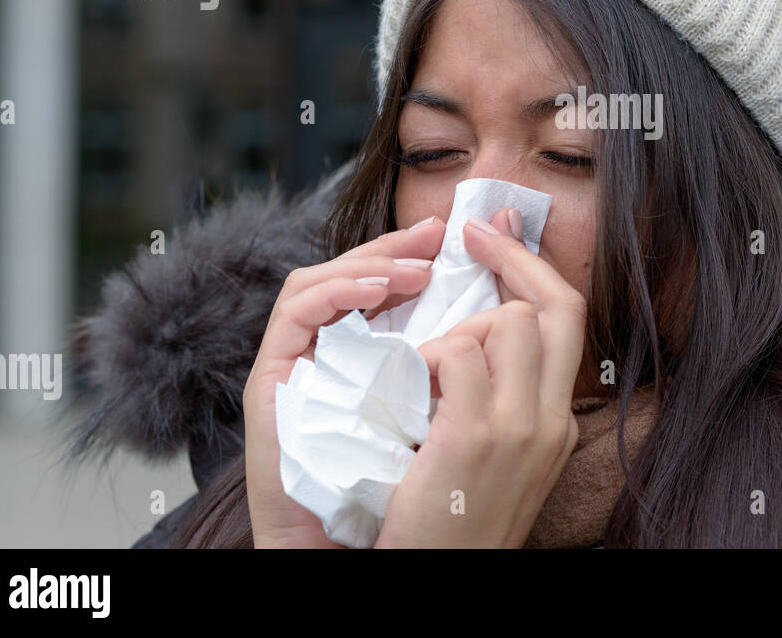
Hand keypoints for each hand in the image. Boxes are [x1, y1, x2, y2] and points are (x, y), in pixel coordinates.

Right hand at [243, 216, 446, 547]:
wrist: (348, 551)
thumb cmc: (402, 494)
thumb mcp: (450, 419)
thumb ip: (464, 369)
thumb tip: (511, 317)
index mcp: (368, 358)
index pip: (388, 285)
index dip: (425, 255)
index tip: (475, 237)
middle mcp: (329, 353)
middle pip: (356, 272)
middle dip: (402, 245)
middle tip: (442, 230)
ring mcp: (298, 362)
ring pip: (322, 278)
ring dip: (373, 262)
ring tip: (415, 264)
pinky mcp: (271, 377)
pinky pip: (297, 309)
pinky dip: (338, 290)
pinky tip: (378, 290)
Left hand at [375, 207, 585, 547]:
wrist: (436, 585)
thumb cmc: (451, 525)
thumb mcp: (496, 462)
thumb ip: (499, 401)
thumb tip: (478, 335)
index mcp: (557, 424)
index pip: (567, 320)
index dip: (534, 268)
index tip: (502, 235)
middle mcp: (550, 421)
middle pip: (557, 305)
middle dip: (514, 259)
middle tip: (473, 238)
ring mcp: (519, 427)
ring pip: (506, 320)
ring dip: (459, 325)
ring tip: (427, 365)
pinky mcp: (475, 435)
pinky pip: (455, 352)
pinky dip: (425, 356)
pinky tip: (410, 391)